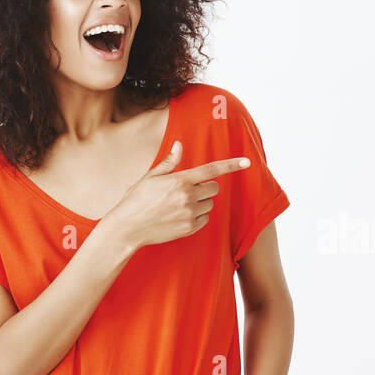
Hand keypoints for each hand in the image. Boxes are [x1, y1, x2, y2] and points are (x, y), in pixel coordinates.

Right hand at [104, 140, 251, 249]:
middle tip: (186, 190)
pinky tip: (178, 216)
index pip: (211, 170)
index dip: (231, 165)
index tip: (247, 161)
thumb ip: (169, 162)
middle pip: (213, 188)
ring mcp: (189, 214)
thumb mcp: (150, 177)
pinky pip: (204, 219)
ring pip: (209, 204)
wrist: (127, 228)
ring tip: (178, 205)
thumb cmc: (136, 200)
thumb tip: (179, 146)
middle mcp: (187, 197)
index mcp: (179, 180)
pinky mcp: (189, 228)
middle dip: (205, 187)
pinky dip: (196, 216)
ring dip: (200, 202)